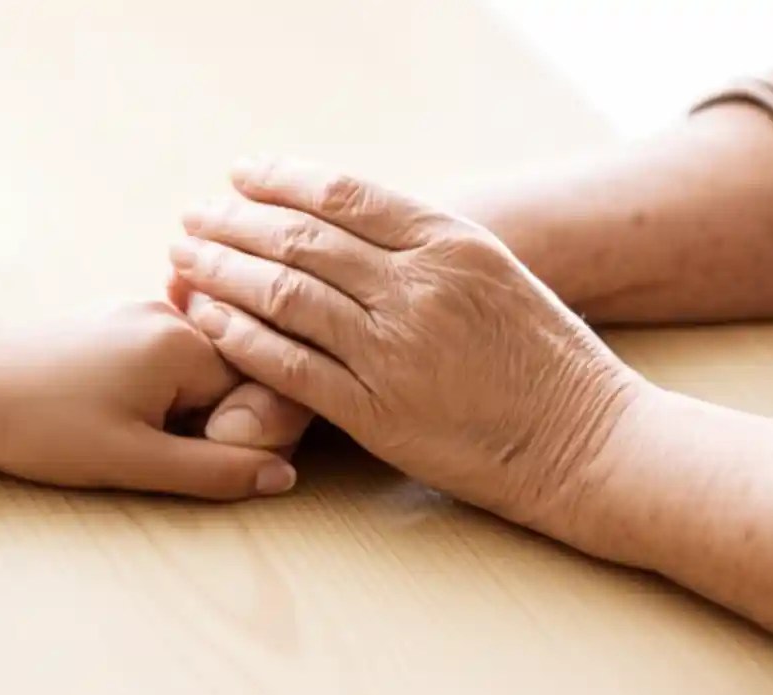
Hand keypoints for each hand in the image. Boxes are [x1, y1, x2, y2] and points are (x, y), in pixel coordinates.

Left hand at [0, 302, 296, 499]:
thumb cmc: (42, 428)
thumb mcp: (136, 461)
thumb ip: (217, 470)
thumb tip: (285, 475)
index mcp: (182, 342)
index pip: (258, 390)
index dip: (239, 437)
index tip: (194, 461)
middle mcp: (167, 314)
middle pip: (232, 376)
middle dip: (209, 422)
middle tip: (152, 449)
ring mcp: (138, 312)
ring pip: (198, 371)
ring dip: (181, 410)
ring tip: (125, 430)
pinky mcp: (114, 322)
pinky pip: (166, 359)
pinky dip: (158, 391)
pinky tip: (117, 411)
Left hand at [170, 157, 643, 523]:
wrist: (589, 441)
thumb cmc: (547, 359)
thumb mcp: (496, 274)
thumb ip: (428, 246)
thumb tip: (356, 224)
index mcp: (452, 242)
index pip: (344, 193)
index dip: (279, 179)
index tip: (239, 175)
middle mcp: (419, 287)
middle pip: (301, 239)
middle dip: (234, 223)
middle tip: (192, 217)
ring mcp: (395, 350)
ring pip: (284, 295)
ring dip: (222, 272)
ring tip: (183, 260)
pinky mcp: (378, 413)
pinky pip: (290, 365)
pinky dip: (240, 337)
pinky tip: (208, 320)